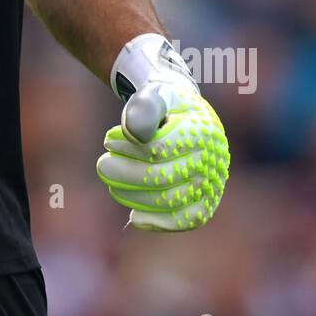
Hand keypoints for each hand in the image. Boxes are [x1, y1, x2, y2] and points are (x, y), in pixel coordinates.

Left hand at [96, 34, 229, 231]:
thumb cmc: (167, 107)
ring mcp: (211, 186)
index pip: (157, 149)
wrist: (188, 121)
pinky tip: (134, 215)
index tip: (108, 140)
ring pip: (166, 201)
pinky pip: (181, 221)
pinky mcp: (205, 206)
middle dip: (123, 173)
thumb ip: (145, 106)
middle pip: (160, 177)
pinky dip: (155, 221)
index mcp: (202, 132)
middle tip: (102, 166)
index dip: (127, 147)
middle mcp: (212, 162)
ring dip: (132, 196)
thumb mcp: (157, 94)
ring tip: (113, 184)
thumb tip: (134, 132)